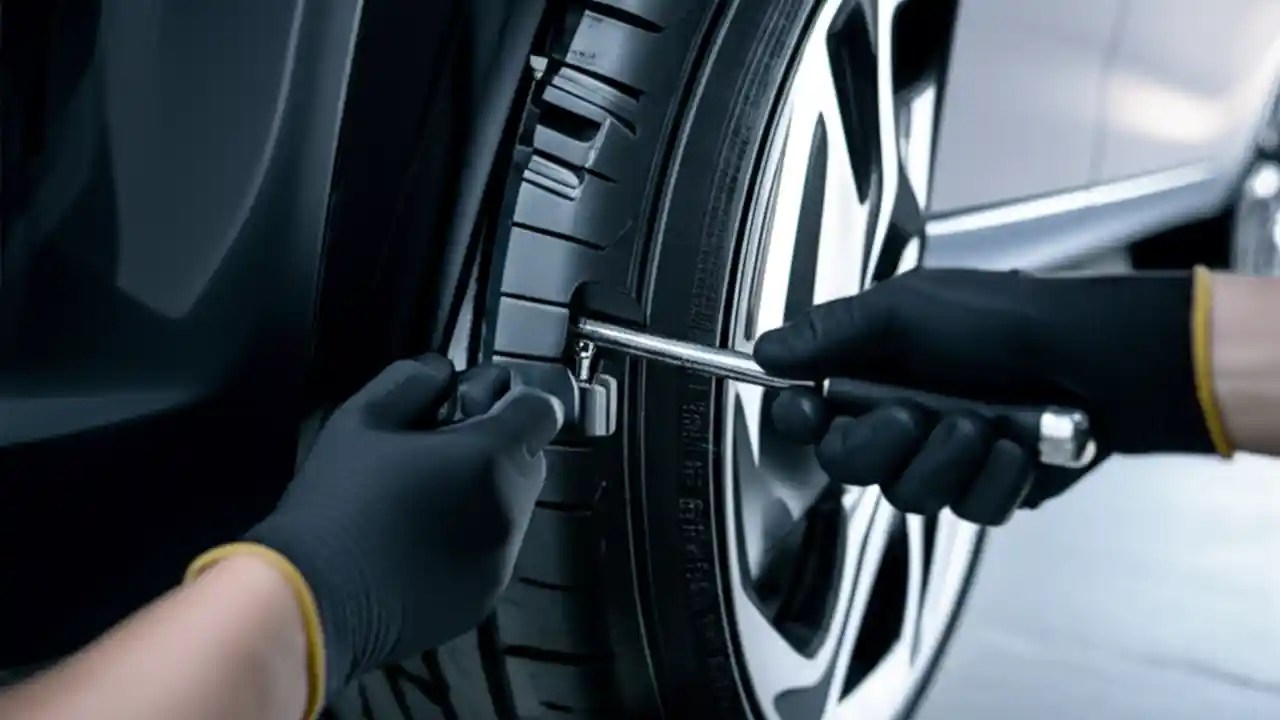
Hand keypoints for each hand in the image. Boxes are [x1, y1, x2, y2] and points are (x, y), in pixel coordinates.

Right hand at [244, 355, 562, 696]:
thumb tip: (444, 370)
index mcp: (491, 459)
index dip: (508, 401)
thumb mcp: (362, 419)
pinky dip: (469, 540)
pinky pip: (492, 553)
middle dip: (496, 447)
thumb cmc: (338, 501)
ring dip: (483, 495)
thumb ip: (414, 380)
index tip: (467, 407)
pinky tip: (418, 547)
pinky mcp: (485, 599)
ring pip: (512, 509)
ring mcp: (503, 561)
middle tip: (437, 453)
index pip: (540, 411)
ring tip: (423, 503)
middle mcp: (512, 511)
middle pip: (529, 459)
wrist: (316, 602)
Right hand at [754, 268, 1212, 523]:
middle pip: (845, 464)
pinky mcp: (985, 489)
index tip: (807, 410)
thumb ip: (831, 331)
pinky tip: (1015, 445)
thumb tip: (768, 349)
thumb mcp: (906, 309)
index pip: (805, 411)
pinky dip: (996, 477)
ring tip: (984, 420)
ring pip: (908, 494)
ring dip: (948, 456)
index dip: (798, 418)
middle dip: (879, 442)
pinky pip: (969, 510)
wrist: (1097, 357)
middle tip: (912, 412)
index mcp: (870, 370)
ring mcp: (941, 457)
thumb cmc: (1006, 320)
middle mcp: (898, 417)